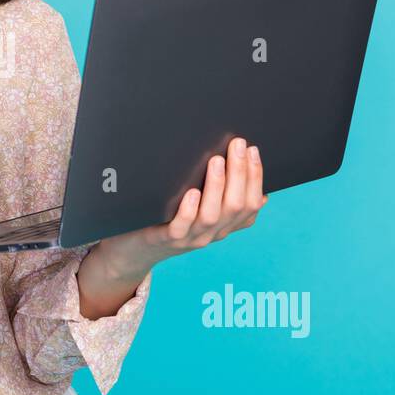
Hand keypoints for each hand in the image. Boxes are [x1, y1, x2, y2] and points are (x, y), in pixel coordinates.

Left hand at [95, 136, 268, 273]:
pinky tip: (192, 192)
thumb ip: (223, 197)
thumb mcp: (202, 209)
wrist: (138, 249)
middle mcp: (213, 233)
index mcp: (225, 224)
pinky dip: (189, 210)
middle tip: (237, 145)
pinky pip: (182, 227)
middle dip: (240, 173)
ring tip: (216, 161)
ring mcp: (191, 238)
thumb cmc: (170, 218)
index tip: (252, 150)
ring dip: (216, 185)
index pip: (250, 204)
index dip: (255, 177)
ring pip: (212, 215)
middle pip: (236, 206)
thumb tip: (256, 183)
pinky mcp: (168, 239)